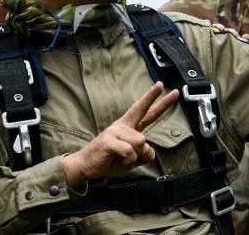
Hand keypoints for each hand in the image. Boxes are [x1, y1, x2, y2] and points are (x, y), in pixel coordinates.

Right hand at [62, 82, 178, 186]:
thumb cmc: (109, 159)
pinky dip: (128, 161)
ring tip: (122, 158)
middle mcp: (123, 125)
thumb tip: (148, 148)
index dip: (155, 100)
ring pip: (141, 142)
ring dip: (135, 157)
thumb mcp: (132, 159)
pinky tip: (118, 159)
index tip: (161, 86)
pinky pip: (130, 152)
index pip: (145, 112)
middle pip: (141, 109)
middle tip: (161, 84)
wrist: (86, 164)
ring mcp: (115, 131)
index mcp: (128, 128)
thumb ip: (145, 154)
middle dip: (154, 97)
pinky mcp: (109, 140)